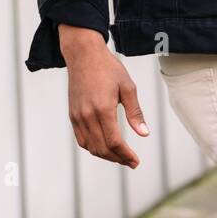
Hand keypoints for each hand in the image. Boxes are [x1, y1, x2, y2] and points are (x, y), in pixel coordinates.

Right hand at [60, 25, 148, 167]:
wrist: (83, 55)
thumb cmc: (108, 68)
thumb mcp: (128, 87)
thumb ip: (135, 113)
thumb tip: (144, 134)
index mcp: (103, 109)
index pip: (115, 142)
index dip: (126, 155)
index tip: (136, 161)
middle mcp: (88, 116)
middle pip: (102, 148)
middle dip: (118, 159)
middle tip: (131, 162)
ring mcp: (77, 116)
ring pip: (91, 147)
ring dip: (105, 156)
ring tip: (120, 156)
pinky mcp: (72, 115)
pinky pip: (81, 139)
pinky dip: (93, 148)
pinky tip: (104, 147)